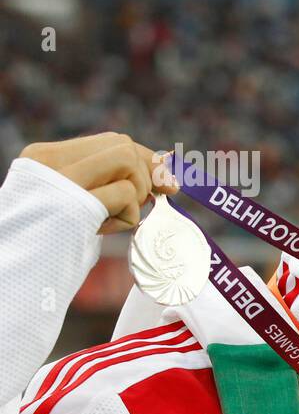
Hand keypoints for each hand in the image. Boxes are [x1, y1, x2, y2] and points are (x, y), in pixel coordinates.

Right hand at [19, 132, 176, 234]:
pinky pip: (126, 194)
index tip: (167, 182)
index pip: (111, 141)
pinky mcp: (75, 204)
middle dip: (149, 174)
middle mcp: (50, 161)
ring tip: (113, 218)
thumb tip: (163, 179)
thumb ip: (105, 185)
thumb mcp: (76, 205)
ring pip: (126, 161)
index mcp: (45, 157)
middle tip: (152, 201)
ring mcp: (60, 181)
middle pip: (123, 145)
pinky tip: (102, 231)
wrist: (15, 272)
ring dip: (136, 194)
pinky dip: (127, 216)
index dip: (147, 160)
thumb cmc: (49, 243)